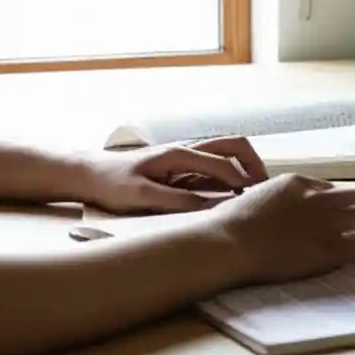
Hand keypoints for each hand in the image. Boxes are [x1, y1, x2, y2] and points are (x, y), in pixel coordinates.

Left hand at [83, 136, 269, 213]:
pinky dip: (232, 177)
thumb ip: (177, 201)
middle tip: (265, 192)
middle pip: (235, 146)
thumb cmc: (112, 183)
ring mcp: (186, 157)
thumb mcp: (142, 196)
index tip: (256, 205)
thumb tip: (213, 208)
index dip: (243, 184)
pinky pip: (215, 167)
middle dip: (255, 165)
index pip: (224, 165)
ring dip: (245, 169)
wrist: (89, 174)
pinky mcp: (183, 167)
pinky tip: (233, 198)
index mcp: (179, 154)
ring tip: (255, 196)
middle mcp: (187, 150)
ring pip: (228, 154)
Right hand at [210, 173, 354, 284]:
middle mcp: (319, 197)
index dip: (335, 206)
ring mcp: (328, 221)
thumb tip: (275, 209)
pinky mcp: (331, 248)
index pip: (332, 189)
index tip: (330, 220)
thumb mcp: (254, 196)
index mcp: (298, 182)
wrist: (229, 242)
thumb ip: (273, 198)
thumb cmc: (228, 224)